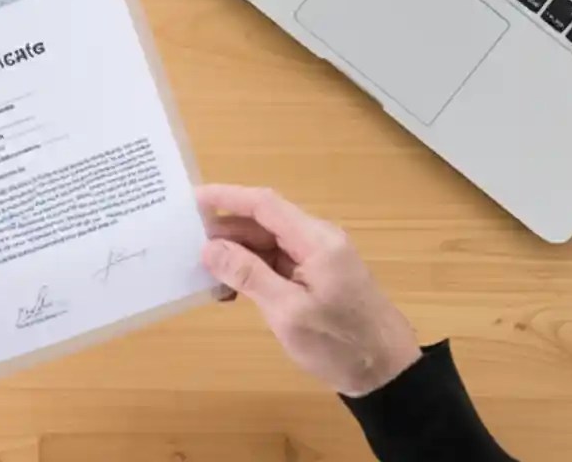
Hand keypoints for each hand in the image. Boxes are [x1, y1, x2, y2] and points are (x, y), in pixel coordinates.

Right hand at [197, 185, 420, 397]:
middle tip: (184, 242)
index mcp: (316, 240)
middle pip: (264, 223)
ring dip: (236, 254)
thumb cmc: (339, 343)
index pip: (265, 205)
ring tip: (200, 270)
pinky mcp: (316, 279)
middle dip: (225, 230)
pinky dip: (251, 272)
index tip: (190, 200)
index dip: (227, 198)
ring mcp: (318, 260)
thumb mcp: (288, 313)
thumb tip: (210, 248)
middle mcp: (318, 241)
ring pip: (267, 244)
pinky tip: (228, 289)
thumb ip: (248, 275)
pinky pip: (276, 264)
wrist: (387, 373)